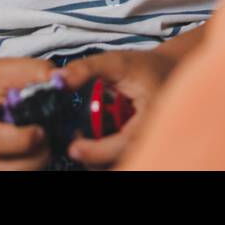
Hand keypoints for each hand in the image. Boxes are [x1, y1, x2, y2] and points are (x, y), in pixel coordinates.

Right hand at [0, 57, 58, 169]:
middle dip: (38, 157)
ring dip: (32, 165)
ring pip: (10, 180)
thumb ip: (31, 71)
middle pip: (9, 172)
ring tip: (37, 144)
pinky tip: (25, 151)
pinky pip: (4, 179)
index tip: (42, 128)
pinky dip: (22, 168)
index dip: (26, 140)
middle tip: (46, 137)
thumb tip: (63, 80)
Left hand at [52, 48, 174, 168]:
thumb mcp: (116, 61)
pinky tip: (94, 142)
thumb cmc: (142, 67)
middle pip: (121, 160)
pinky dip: (104, 154)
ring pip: (118, 163)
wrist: (166, 72)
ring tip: (83, 141)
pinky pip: (119, 159)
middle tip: (74, 145)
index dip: (99, 151)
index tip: (74, 149)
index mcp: (152, 115)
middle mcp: (154, 135)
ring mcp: (147, 143)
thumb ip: (87, 69)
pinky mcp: (138, 147)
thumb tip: (58, 79)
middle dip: (94, 157)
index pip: (126, 143)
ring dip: (98, 157)